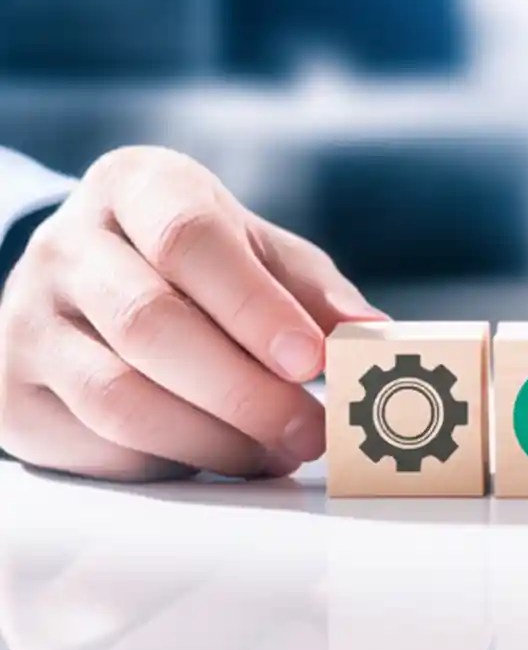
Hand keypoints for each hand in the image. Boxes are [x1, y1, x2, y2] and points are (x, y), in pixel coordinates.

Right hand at [0, 146, 385, 480]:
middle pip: (151, 325)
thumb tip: (369, 334)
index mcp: (136, 187)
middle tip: (311, 432)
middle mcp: (67, 246)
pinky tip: (219, 457)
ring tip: (275, 453)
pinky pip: (95, 446)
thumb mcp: (259, 251)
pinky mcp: (10, 394)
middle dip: (245, 392)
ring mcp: (25, 320)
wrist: (88, 278)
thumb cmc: (197, 263)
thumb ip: (312, 290)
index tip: (310, 360)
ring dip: (213, 439)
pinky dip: (171, 462)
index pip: (188, 238)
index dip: (254, 305)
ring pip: (119, 397)